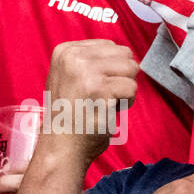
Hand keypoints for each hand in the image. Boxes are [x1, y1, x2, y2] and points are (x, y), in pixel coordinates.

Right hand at [41, 39, 137, 165]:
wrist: (61, 148)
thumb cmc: (70, 116)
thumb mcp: (69, 77)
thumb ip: (90, 61)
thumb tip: (124, 53)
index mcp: (65, 51)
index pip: (110, 46)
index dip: (110, 70)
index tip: (91, 88)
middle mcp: (74, 57)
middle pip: (124, 54)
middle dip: (120, 77)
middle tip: (101, 97)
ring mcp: (87, 72)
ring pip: (131, 69)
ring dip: (124, 89)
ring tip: (104, 103)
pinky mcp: (101, 89)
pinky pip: (132, 88)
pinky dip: (126, 103)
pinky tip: (108, 111)